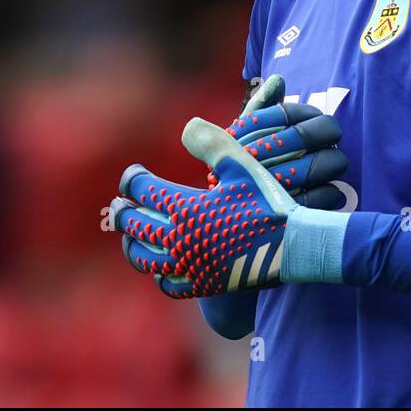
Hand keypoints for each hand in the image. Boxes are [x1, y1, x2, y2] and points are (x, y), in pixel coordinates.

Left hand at [109, 76, 346, 297]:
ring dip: (132, 245)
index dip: (133, 179)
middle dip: (122, 213)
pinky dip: (158, 274)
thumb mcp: (242, 165)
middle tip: (118, 205)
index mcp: (186, 208)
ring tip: (131, 236)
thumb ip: (212, 143)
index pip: (143, 191)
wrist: (292, 245)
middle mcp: (181, 239)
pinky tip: (160, 266)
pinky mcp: (203, 284)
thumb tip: (187, 125)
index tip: (133, 174)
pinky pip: (168, 284)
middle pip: (135, 226)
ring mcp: (190, 265)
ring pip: (144, 258)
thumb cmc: (267, 202)